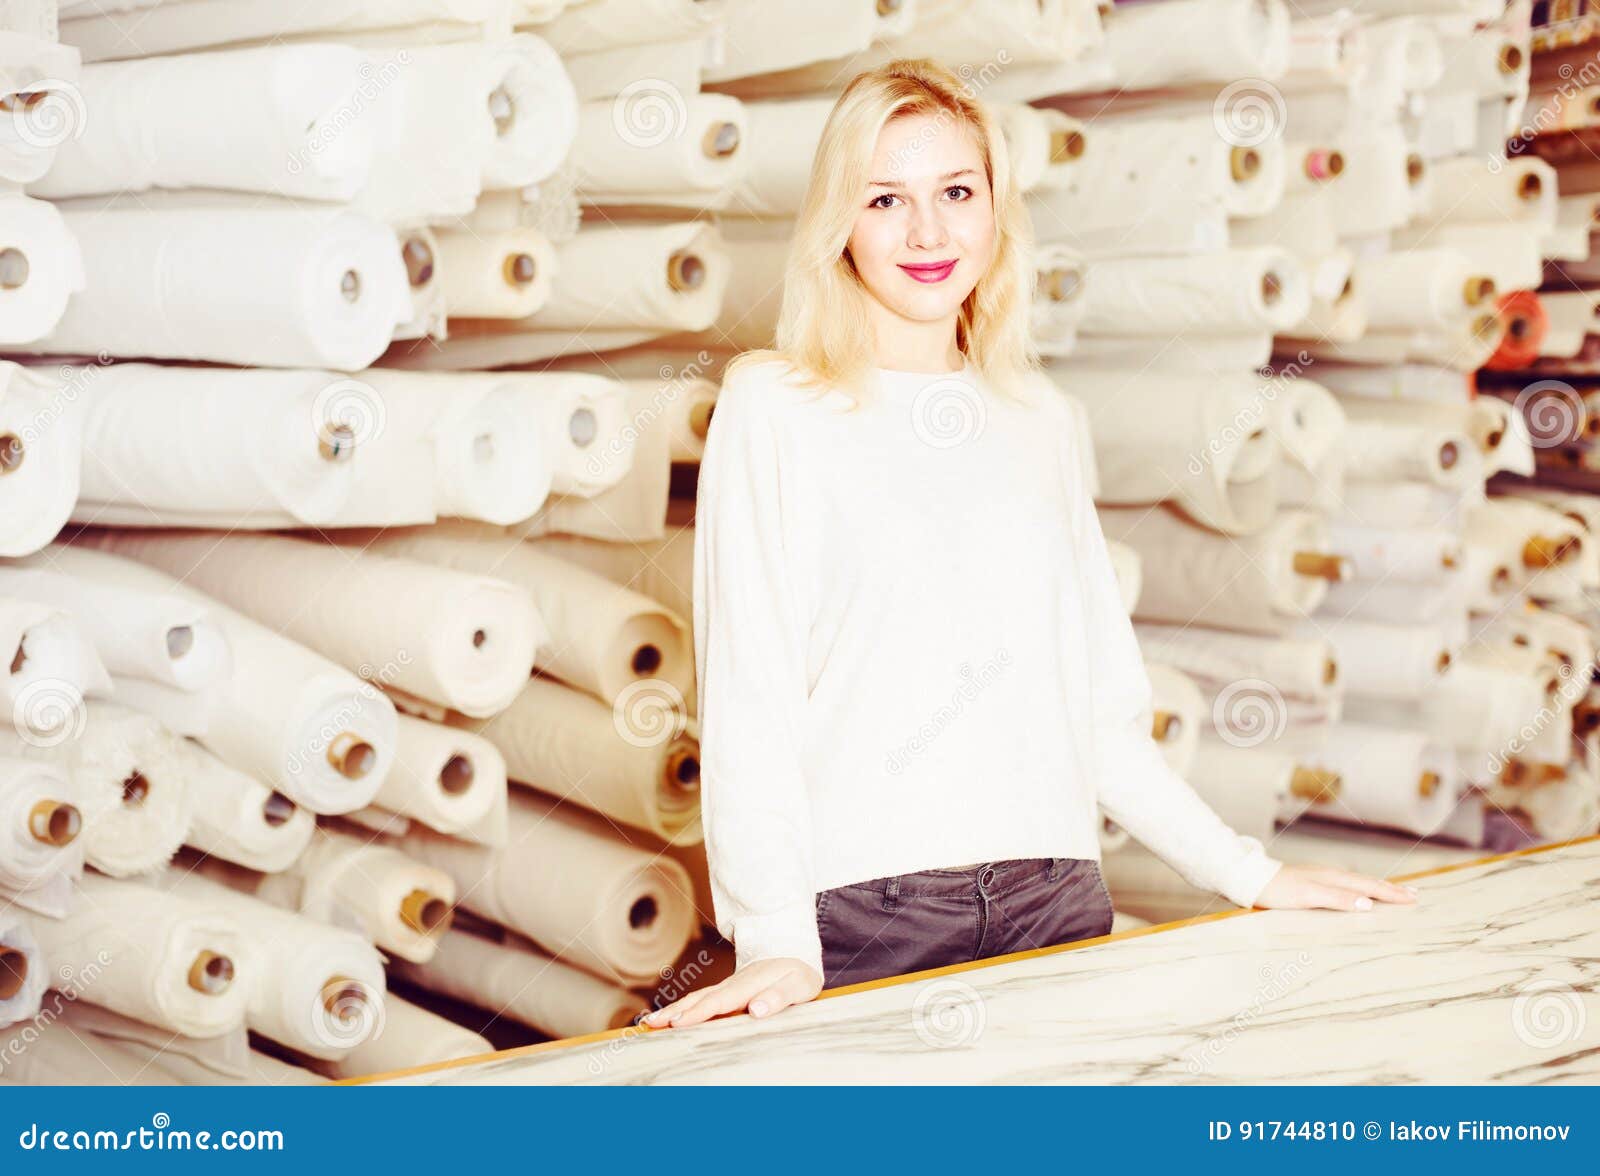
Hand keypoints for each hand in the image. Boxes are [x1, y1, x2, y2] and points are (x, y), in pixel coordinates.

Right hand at [639, 957, 822, 1029]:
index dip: (699, 1012)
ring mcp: (727, 986)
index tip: (678, 1023)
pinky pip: (701, 1000)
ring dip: (674, 1010)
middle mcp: (734, 984)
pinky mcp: (725, 992)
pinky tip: (667, 1020)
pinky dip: (682, 1009)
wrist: (792, 953)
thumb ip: (779, 996)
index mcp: (750, 983)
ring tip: (650, 1023)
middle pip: (701, 998)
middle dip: (676, 1012)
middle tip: (652, 1025)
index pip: (721, 1000)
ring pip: (696, 998)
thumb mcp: (799, 985)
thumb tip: (756, 1010)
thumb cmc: (797, 974)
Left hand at [1252, 863, 1417, 910]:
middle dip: (1392, 889)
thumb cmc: (1277, 889)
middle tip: (1415, 895)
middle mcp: (1330, 875)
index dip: (1391, 894)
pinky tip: (1359, 892)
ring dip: (1379, 887)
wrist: (1251, 880)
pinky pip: (1346, 885)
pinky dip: (1361, 888)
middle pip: (1368, 882)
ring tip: (1395, 892)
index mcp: (1333, 878)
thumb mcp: (1308, 896)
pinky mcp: (1312, 882)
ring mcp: (1322, 877)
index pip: (1369, 886)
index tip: (1413, 899)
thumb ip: (1337, 898)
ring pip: (1358, 882)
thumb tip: (1368, 904)